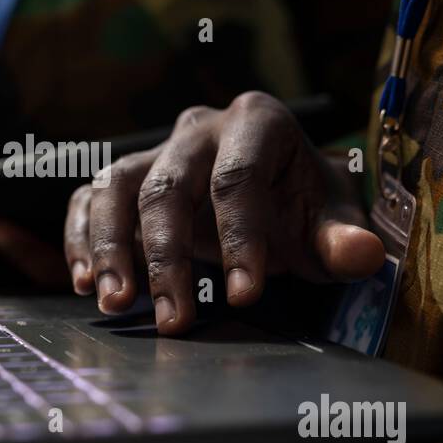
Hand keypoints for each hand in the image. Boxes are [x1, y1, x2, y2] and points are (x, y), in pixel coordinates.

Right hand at [63, 91, 384, 334]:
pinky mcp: (125, 180)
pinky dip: (80, 238)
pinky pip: (87, 198)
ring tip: (115, 303)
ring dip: (110, 247)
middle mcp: (197, 129)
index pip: (239, 178)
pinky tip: (84, 283)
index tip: (244, 297)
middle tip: (174, 319)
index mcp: (256, 123)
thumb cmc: (303, 206)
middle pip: (168, 185)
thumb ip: (343, 239)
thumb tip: (362, 256)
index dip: (239, 237)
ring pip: (116, 187)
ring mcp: (155, 152)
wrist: (275, 195)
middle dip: (167, 256)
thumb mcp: (331, 221)